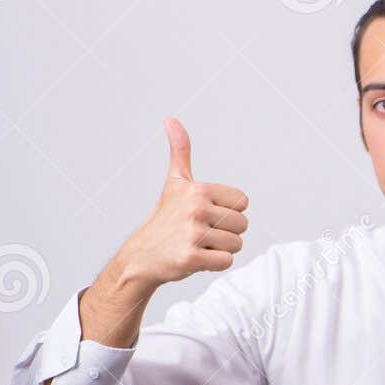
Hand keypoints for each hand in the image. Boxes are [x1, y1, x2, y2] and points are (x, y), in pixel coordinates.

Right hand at [115, 118, 250, 289]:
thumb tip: (171, 119)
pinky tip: (195, 258)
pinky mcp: (191, 258)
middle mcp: (196, 209)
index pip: (243, 203)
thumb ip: (180, 151)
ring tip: (196, 244)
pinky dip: (214, 264)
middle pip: (243, 225)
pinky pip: (226, 262)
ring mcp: (192, 234)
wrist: (141, 256)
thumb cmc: (165, 218)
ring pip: (236, 244)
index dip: (227, 211)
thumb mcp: (175, 182)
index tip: (205, 214)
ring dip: (220, 249)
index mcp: (198, 190)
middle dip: (226, 232)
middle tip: (199, 232)